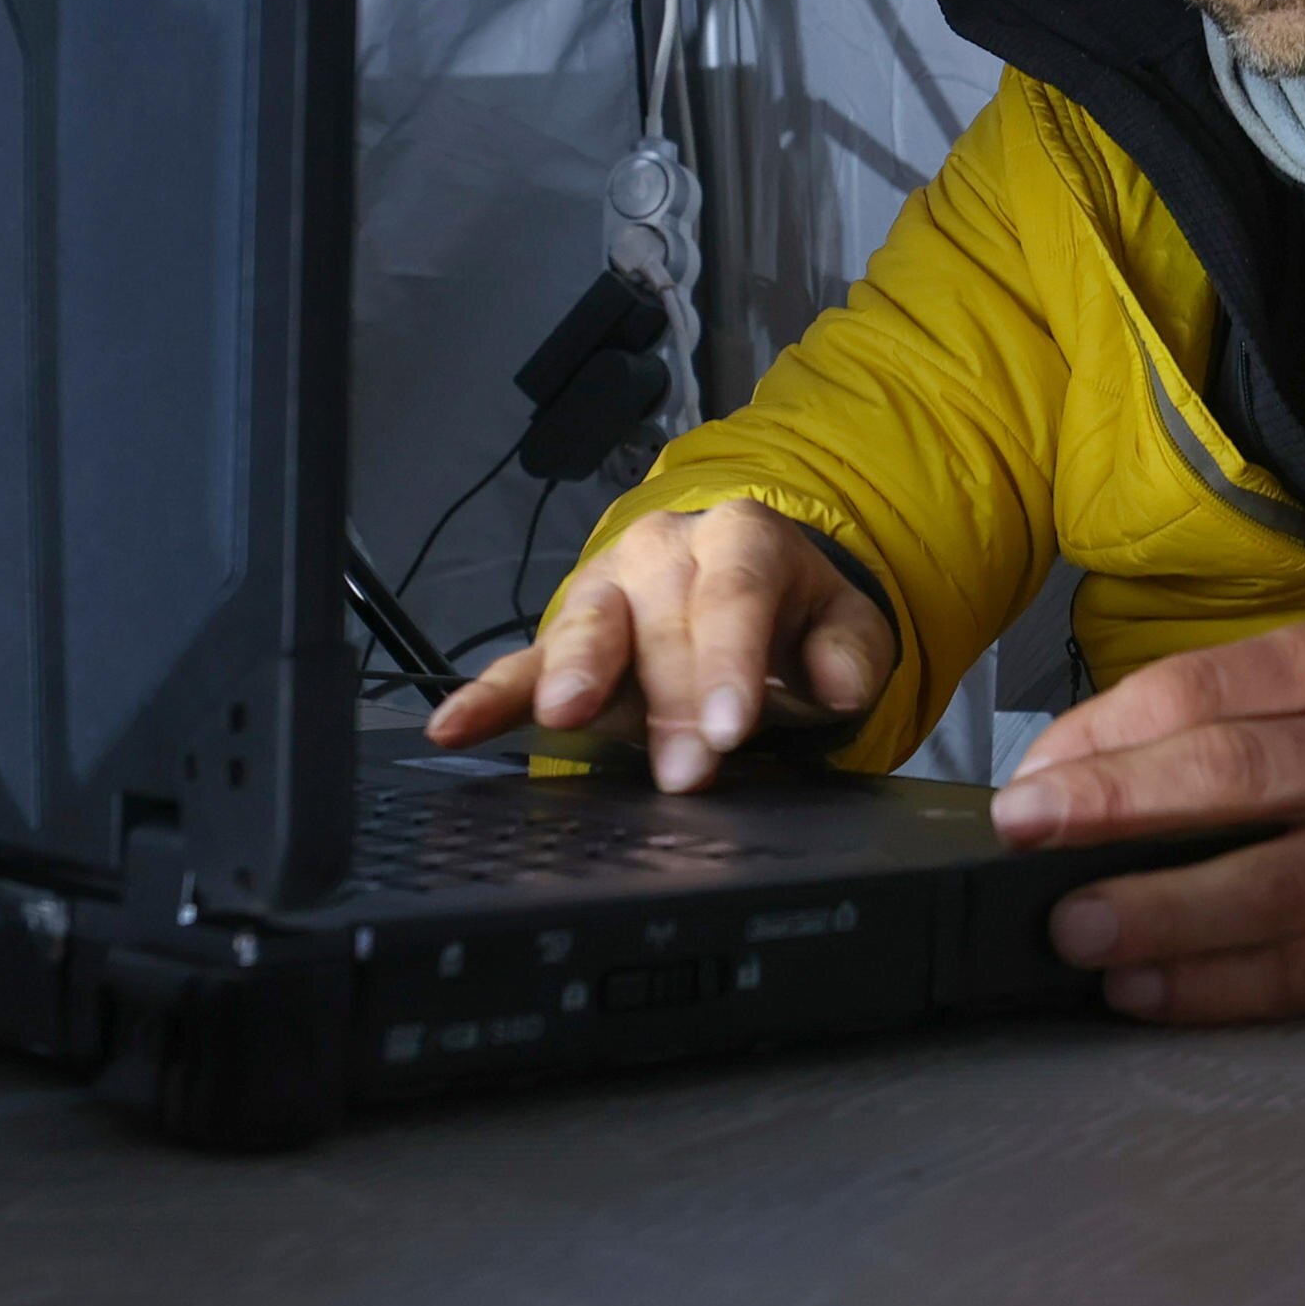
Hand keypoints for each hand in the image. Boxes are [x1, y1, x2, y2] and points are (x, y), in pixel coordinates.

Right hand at [421, 500, 892, 790]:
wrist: (743, 594)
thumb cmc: (791, 615)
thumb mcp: (844, 625)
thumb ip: (850, 653)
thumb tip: (839, 686)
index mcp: (740, 537)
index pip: (735, 595)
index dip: (730, 660)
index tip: (730, 726)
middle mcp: (663, 552)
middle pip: (662, 618)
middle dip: (671, 696)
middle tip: (686, 768)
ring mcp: (604, 594)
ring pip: (585, 626)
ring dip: (575, 675)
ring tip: (565, 715)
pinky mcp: (560, 643)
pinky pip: (518, 667)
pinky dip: (487, 697)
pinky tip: (454, 726)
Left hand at [987, 619, 1304, 1022]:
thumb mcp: (1304, 686)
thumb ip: (1199, 719)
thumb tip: (1057, 780)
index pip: (1197, 692)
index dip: (1100, 738)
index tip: (1025, 787)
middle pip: (1232, 779)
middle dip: (1114, 808)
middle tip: (1024, 839)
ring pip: (1269, 888)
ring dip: (1160, 913)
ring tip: (1074, 932)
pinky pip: (1304, 973)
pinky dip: (1216, 988)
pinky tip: (1142, 992)